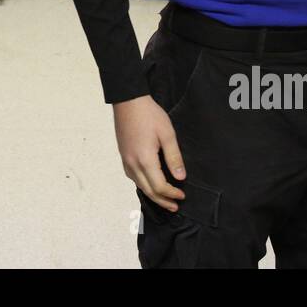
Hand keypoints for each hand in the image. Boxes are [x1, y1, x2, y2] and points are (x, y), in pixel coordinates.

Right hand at [113, 95, 185, 211]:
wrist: (128, 101)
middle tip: (175, 206)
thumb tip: (180, 177)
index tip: (182, 195)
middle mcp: (133, 163)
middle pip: (148, 190)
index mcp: (145, 160)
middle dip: (162, 200)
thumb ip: (174, 157)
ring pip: (139, 185)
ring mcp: (126, 160)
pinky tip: (149, 183)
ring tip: (164, 199)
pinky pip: (133, 177)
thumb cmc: (149, 115)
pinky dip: (143, 185)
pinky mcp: (123, 155)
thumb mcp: (167, 134)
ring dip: (152, 195)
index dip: (172, 194)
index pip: (159, 186)